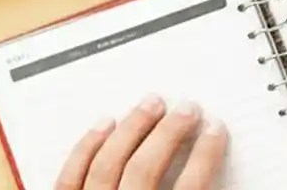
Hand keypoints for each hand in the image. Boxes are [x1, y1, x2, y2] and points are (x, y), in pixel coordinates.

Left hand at [56, 95, 228, 189]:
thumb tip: (212, 168)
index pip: (190, 188)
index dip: (207, 156)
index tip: (216, 130)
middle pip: (146, 169)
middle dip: (169, 133)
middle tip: (187, 109)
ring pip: (107, 164)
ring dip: (131, 129)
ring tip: (150, 104)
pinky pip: (70, 177)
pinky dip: (86, 149)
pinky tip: (103, 125)